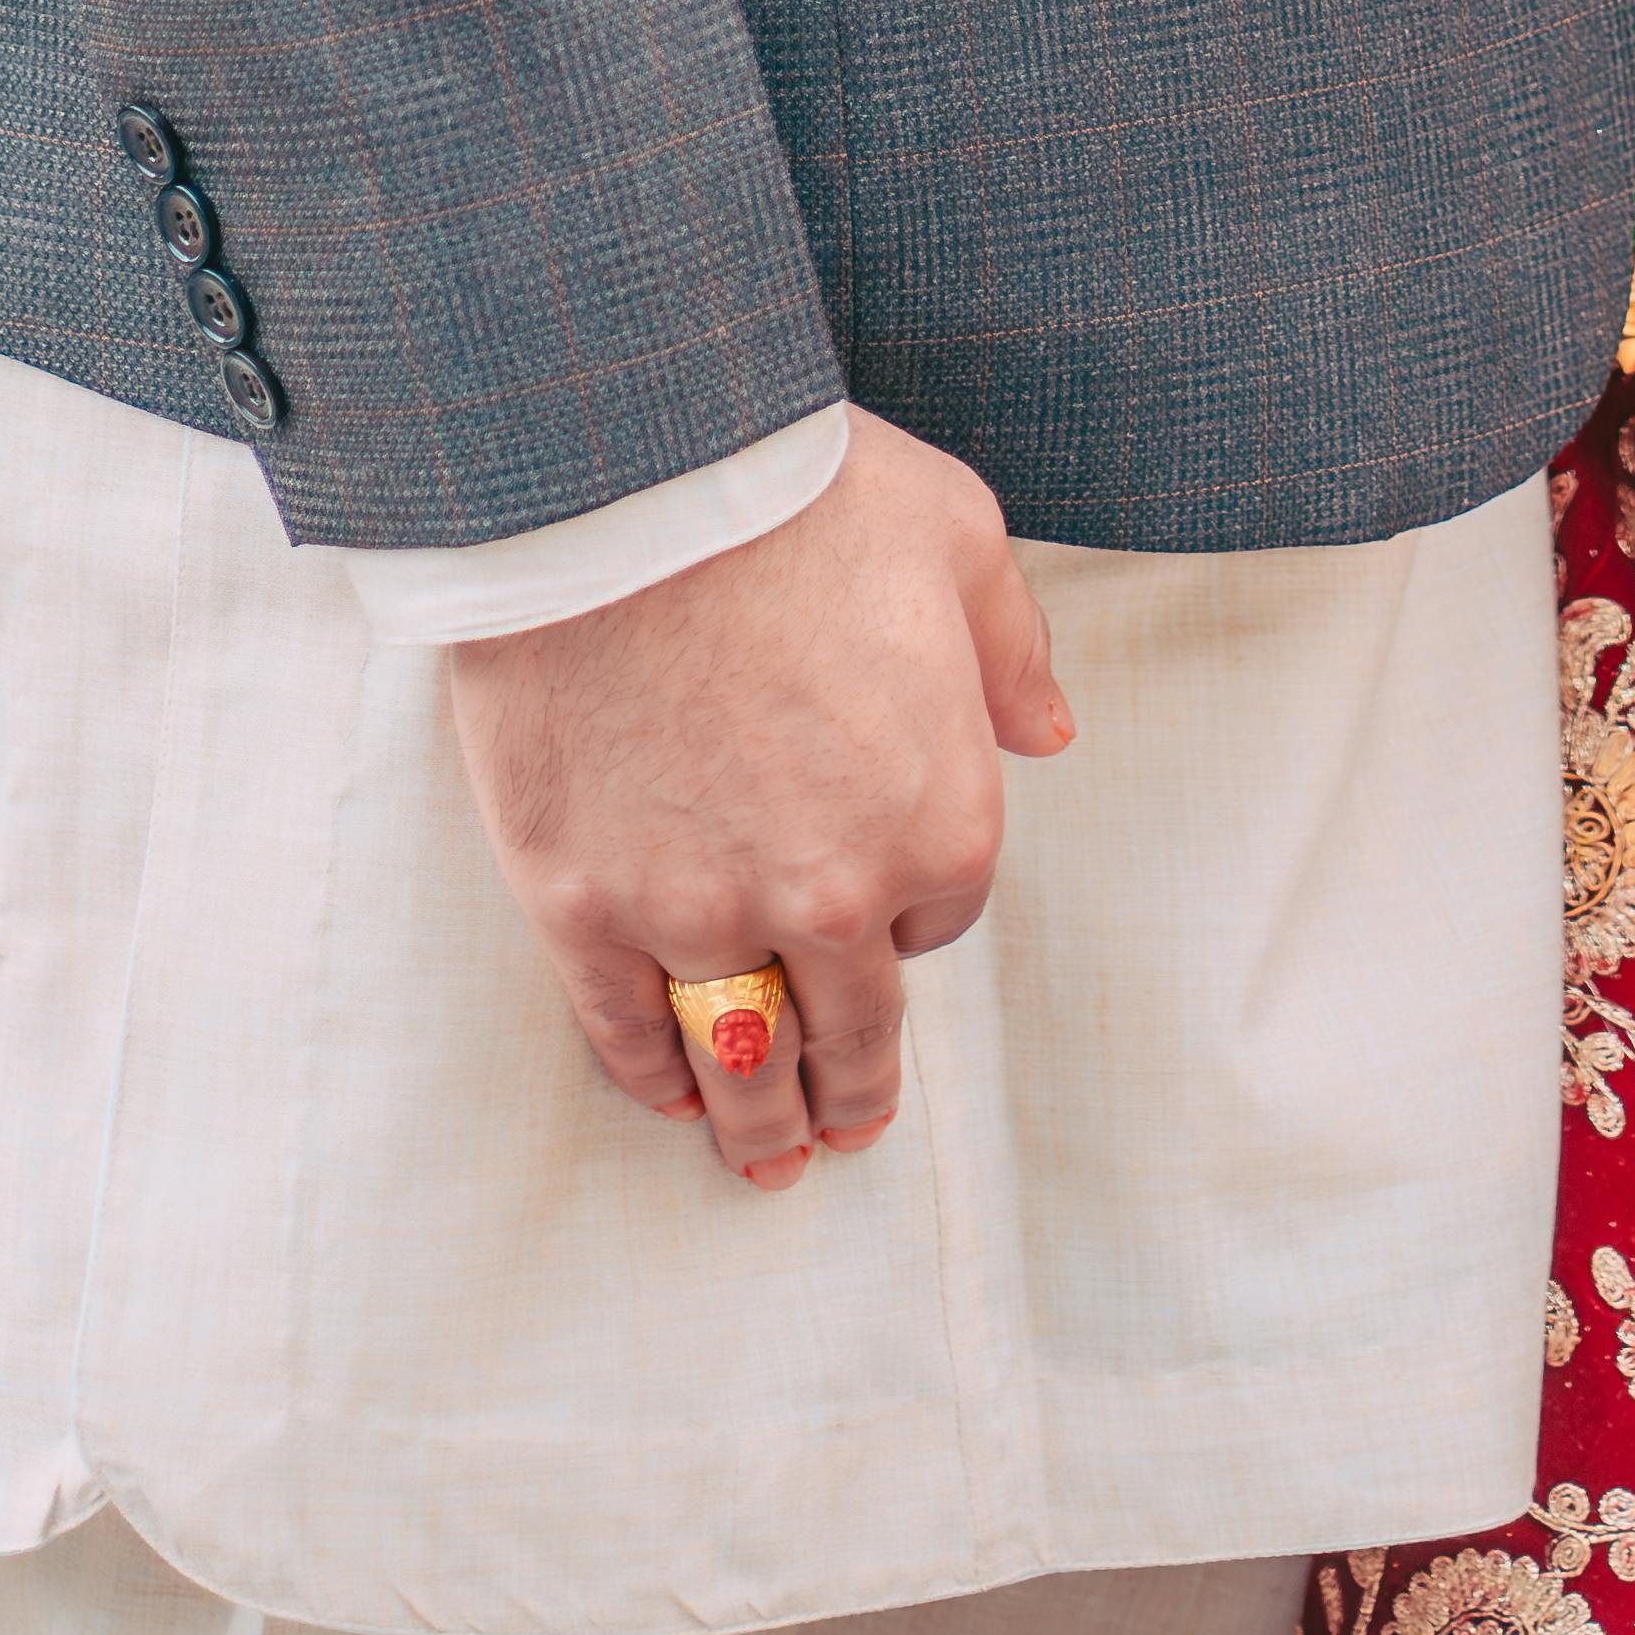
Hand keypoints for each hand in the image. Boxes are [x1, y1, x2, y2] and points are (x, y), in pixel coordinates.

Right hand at [439, 409, 1074, 1194]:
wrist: (628, 476)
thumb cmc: (801, 487)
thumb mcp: (955, 534)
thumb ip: (1010, 649)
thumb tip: (1049, 731)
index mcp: (945, 817)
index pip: (941, 914)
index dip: (910, 900)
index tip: (881, 895)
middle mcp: (837, 894)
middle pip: (853, 1025)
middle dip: (852, 1085)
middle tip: (843, 1127)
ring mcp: (703, 911)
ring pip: (744, 1057)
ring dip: (760, 1121)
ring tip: (766, 1157)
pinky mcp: (586, 906)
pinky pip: (626, 1029)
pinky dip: (651, 1073)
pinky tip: (666, 1091)